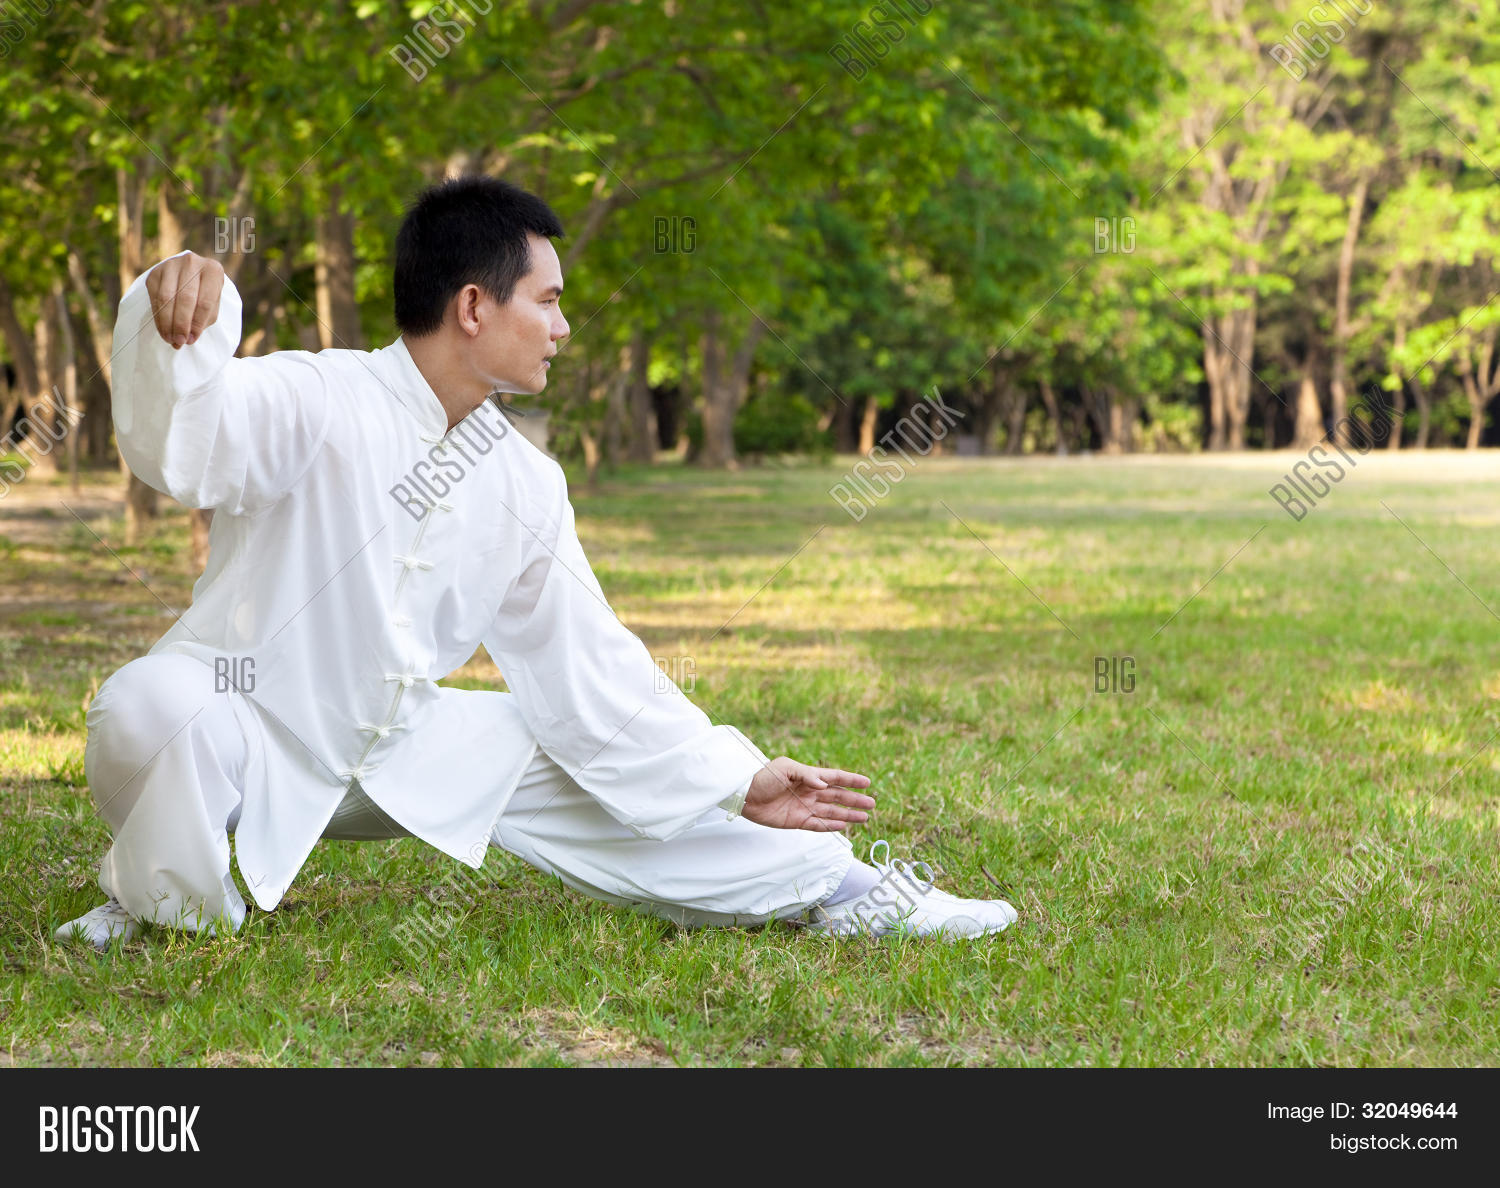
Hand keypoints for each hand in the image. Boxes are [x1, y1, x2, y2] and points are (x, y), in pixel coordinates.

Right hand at [145, 251, 224, 348]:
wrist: (190, 274)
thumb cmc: (205, 293)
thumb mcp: (212, 304)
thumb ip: (203, 320)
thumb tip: (187, 338)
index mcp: (213, 270)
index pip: (205, 301)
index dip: (197, 323)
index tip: (191, 340)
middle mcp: (192, 263)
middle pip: (185, 298)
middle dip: (181, 324)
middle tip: (179, 342)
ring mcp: (171, 265)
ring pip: (166, 298)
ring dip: (167, 322)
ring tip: (170, 339)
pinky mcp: (155, 272)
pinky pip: (154, 297)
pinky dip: (158, 316)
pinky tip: (162, 329)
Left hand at [742, 756, 874, 831]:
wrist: (744, 794)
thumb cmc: (763, 777)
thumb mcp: (784, 769)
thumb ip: (806, 775)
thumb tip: (824, 785)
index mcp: (808, 777)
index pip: (835, 778)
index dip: (851, 780)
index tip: (867, 783)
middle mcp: (809, 792)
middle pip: (838, 796)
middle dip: (855, 800)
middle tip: (872, 804)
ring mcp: (804, 807)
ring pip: (832, 812)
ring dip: (848, 814)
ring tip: (865, 818)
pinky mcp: (797, 821)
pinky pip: (818, 824)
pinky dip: (831, 826)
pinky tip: (844, 826)